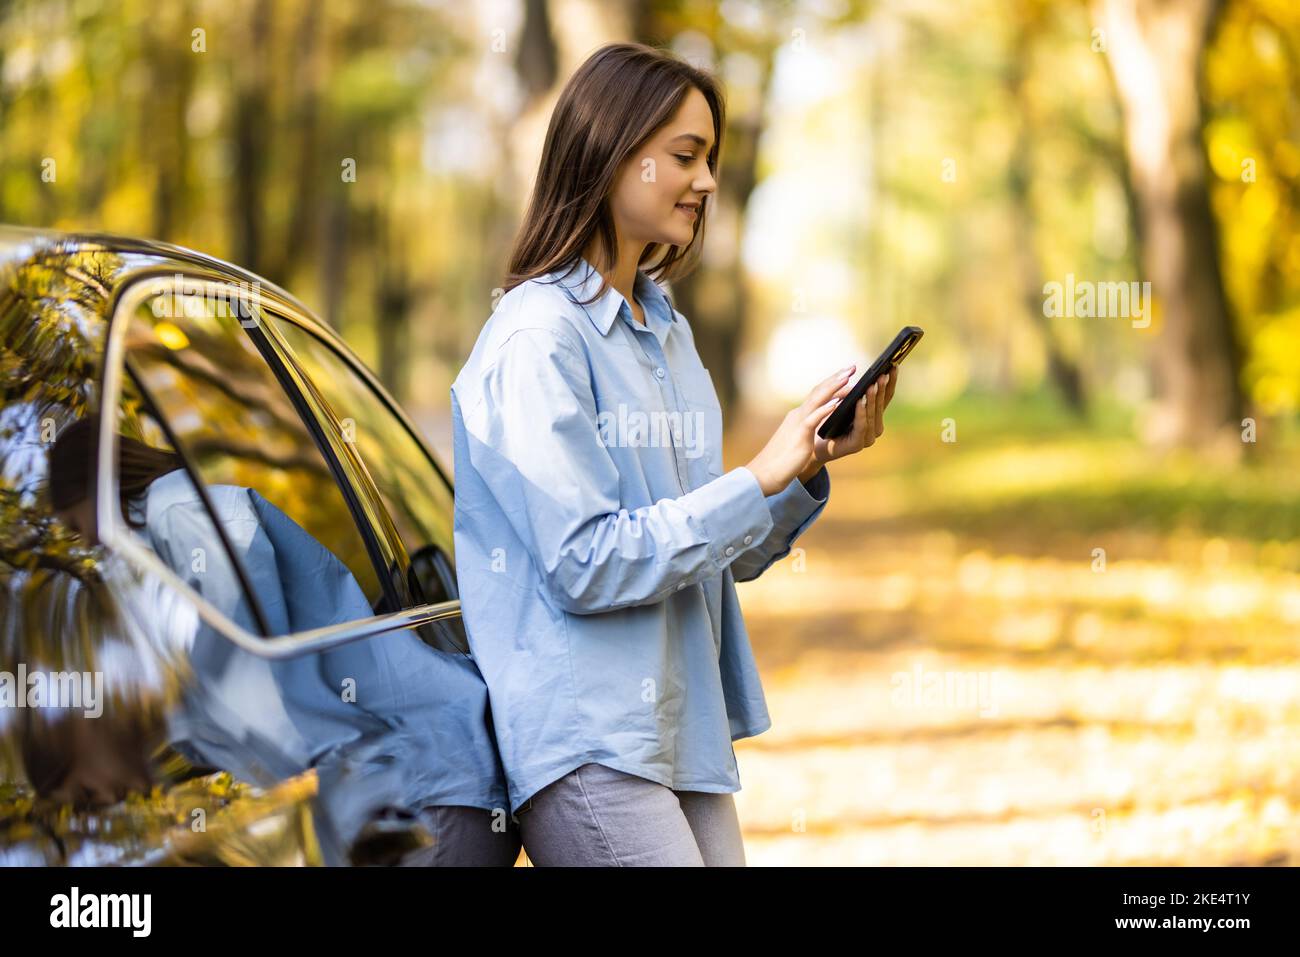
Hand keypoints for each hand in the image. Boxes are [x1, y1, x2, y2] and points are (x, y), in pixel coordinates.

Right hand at [745, 365, 858, 495]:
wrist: (764, 474)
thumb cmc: (781, 462)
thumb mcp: (797, 441)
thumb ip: (807, 431)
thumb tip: (819, 426)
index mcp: (798, 417)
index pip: (816, 395)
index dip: (831, 383)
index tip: (845, 374)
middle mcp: (797, 416)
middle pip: (818, 392)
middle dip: (835, 379)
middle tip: (851, 368)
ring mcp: (798, 424)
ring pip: (816, 400)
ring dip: (833, 388)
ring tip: (848, 378)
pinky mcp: (799, 436)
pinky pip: (813, 420)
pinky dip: (825, 410)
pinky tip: (837, 404)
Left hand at [798, 362, 899, 479]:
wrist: (812, 443)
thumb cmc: (826, 420)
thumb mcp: (839, 401)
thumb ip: (849, 390)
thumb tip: (853, 371)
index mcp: (873, 415)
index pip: (885, 396)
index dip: (890, 381)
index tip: (894, 365)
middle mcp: (874, 426)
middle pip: (881, 404)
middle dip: (882, 388)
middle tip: (884, 373)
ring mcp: (867, 437)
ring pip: (872, 414)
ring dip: (872, 399)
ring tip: (872, 385)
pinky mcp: (857, 444)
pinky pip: (861, 425)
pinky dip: (861, 413)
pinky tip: (860, 401)